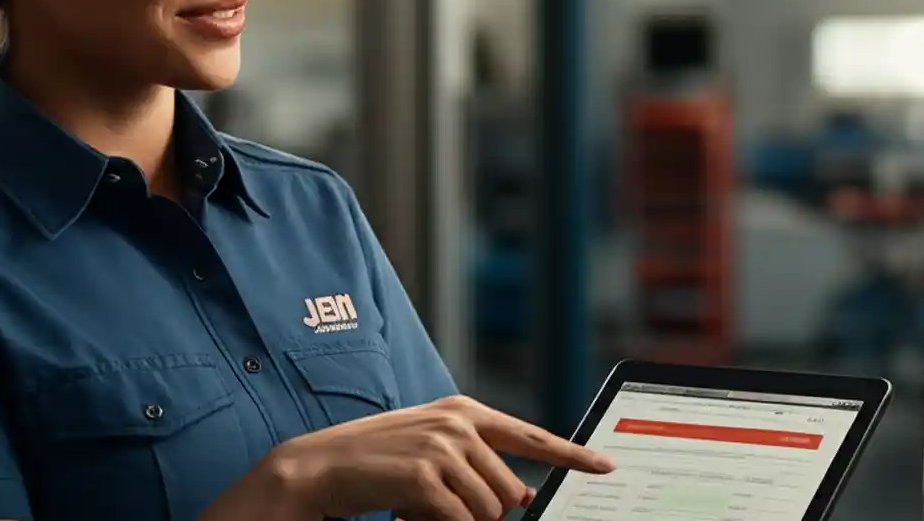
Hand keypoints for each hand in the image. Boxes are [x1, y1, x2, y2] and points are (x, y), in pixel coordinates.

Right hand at [261, 394, 614, 520]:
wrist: (318, 465)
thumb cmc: (377, 462)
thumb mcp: (432, 452)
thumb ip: (478, 464)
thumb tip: (522, 493)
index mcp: (463, 413)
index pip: (530, 434)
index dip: (571, 454)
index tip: (604, 466)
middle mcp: (458, 424)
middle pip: (507, 491)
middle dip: (482, 512)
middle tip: (439, 509)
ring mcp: (441, 448)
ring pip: (488, 511)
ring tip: (418, 507)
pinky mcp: (423, 477)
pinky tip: (407, 514)